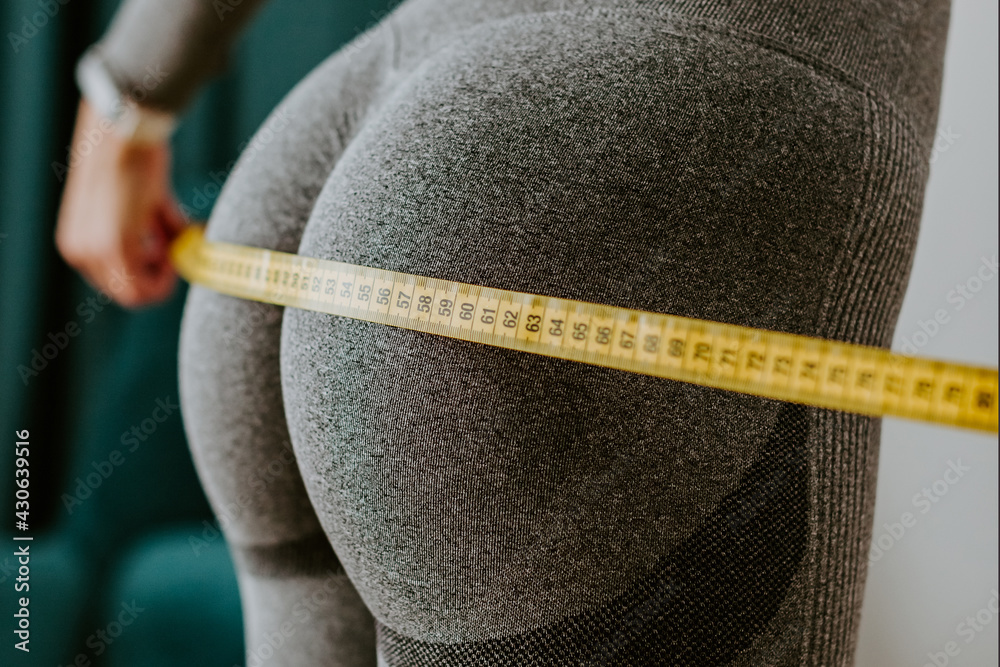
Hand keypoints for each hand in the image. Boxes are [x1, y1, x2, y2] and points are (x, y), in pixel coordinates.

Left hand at [55, 98, 185, 307]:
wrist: (125, 131)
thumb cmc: (133, 158)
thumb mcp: (141, 204)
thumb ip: (154, 234)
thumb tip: (181, 251)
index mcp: (78, 242)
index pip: (117, 282)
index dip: (150, 273)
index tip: (170, 252)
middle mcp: (80, 251)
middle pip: (129, 293)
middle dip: (159, 276)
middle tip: (176, 247)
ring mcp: (94, 251)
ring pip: (137, 294)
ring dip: (164, 272)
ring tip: (171, 235)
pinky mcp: (114, 245)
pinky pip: (144, 288)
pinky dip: (167, 273)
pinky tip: (172, 238)